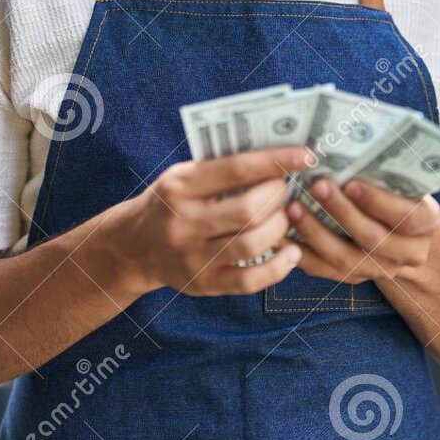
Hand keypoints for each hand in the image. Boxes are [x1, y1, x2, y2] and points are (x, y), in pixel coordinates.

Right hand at [111, 147, 306, 296]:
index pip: (235, 169)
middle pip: (247, 210)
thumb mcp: (183, 176)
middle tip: (286, 189)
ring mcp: (192, 258)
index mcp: (179, 187)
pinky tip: (290, 253)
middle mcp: (183, 223)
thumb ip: (221, 168)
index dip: (274, 161)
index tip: (305, 155)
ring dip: (279, 228)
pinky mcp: (203, 284)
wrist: (134, 245)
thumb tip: (277, 158)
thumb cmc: (170, 202)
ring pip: (252, 244)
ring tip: (283, 218)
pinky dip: (278, 267)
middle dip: (278, 197)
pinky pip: (249, 281)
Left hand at [286, 176, 439, 284]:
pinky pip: (325, 271)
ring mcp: (380, 270)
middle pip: (373, 238)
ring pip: (347, 260)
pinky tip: (281, 233)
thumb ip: (385, 171)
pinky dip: (301, 252)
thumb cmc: (397, 192)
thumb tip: (349, 142)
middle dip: (341, 212)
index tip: (352, 182)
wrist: (402, 233)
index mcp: (425, 225)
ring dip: (316, 233)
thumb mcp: (403, 181)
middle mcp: (407, 253)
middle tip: (317, 185)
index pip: (407, 217)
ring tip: (293, 208)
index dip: (378, 202)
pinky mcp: (354, 279)